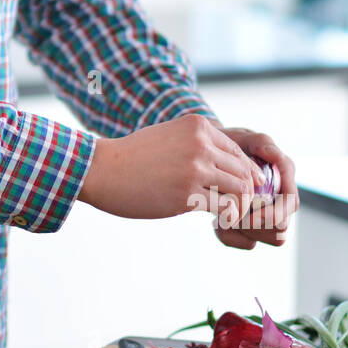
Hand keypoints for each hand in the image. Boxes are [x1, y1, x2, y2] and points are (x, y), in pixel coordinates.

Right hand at [79, 112, 275, 227]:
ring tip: (228, 214)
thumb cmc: (133, 157)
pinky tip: (217, 220)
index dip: (243, 173)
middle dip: (245, 191)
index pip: (238, 151)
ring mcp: (195, 169)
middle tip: (236, 205)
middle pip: (243, 171)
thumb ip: (197, 143)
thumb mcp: (169, 135)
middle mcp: (200, 144)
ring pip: (240, 189)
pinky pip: (225, 208)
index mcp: (197, 126)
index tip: (237, 189)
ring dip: (239, 205)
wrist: (102, 170)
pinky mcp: (187, 195)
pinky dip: (228, 217)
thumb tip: (223, 162)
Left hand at [206, 122, 298, 250]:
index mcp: (284, 177)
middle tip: (230, 217)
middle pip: (281, 229)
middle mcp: (279, 198)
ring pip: (266, 239)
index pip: (290, 204)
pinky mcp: (250, 227)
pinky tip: (217, 223)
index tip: (249, 217)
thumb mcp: (243, 138)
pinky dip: (231, 237)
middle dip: (256, 227)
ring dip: (244, 233)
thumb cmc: (229, 144)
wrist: (209, 156)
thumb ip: (261, 142)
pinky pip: (247, 243)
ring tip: (222, 217)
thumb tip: (275, 155)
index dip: (273, 214)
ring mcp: (266, 214)